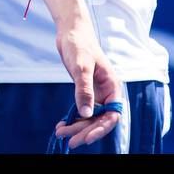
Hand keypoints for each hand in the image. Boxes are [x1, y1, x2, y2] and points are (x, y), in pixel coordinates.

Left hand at [54, 18, 123, 148]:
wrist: (70, 31)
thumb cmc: (79, 45)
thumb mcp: (81, 67)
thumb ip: (84, 90)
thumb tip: (86, 114)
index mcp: (113, 87)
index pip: (112, 115)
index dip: (100, 129)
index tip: (86, 138)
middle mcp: (107, 92)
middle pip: (100, 119)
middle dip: (85, 132)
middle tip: (69, 142)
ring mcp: (96, 92)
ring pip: (90, 117)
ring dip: (77, 127)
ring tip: (60, 133)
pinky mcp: (85, 90)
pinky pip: (82, 110)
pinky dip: (73, 119)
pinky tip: (62, 125)